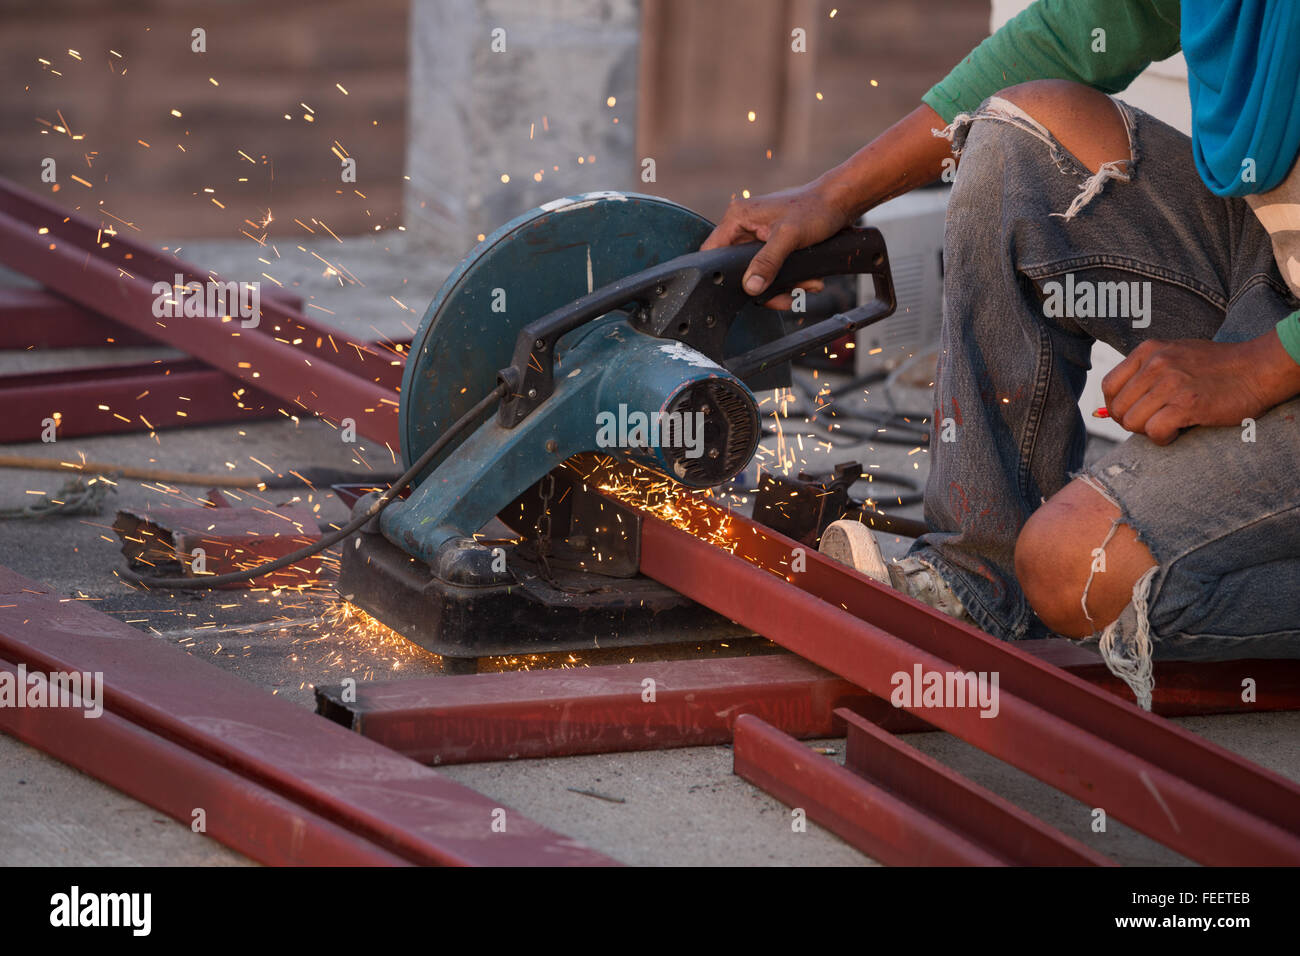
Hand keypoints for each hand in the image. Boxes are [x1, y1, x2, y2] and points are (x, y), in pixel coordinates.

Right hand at [700, 182, 852, 308]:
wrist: (842, 201)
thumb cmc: (816, 208)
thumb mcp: (788, 237)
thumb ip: (767, 262)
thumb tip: (750, 287)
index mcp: (738, 218)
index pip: (713, 251)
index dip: (720, 273)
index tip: (738, 292)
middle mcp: (745, 228)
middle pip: (740, 269)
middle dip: (765, 286)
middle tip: (786, 296)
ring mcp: (759, 237)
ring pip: (760, 274)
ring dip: (783, 286)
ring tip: (807, 285)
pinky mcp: (774, 245)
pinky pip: (774, 270)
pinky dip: (791, 279)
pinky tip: (809, 281)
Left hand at [1101, 334, 1299, 444]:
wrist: (1258, 368)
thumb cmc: (1217, 366)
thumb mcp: (1175, 355)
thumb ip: (1145, 373)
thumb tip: (1114, 405)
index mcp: (1148, 350)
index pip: (1108, 386)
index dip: (1115, 407)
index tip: (1131, 413)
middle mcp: (1156, 364)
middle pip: (1117, 408)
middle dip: (1131, 423)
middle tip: (1153, 423)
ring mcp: (1170, 383)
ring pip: (1132, 422)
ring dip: (1148, 431)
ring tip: (1169, 425)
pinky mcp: (1186, 404)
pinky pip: (1154, 431)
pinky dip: (1163, 439)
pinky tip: (1177, 432)